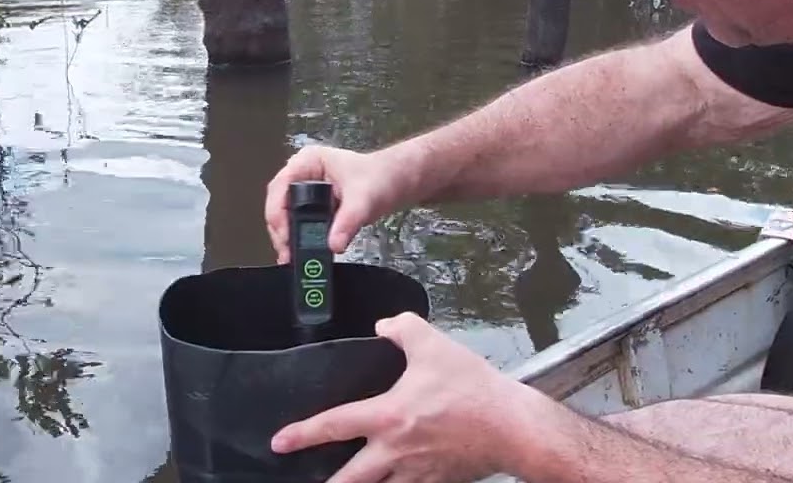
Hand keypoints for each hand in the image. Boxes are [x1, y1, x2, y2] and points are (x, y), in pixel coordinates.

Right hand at [264, 145, 412, 263]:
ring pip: (284, 214)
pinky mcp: (313, 204)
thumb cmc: (382, 179)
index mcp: (309, 161)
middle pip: (278, 202)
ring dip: (286, 236)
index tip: (284, 235)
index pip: (280, 186)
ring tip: (291, 258)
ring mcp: (306, 188)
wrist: (398, 181)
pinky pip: (297, 221)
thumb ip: (348, 222)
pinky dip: (297, 237)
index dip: (277, 212)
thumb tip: (333, 245)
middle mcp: (302, 173)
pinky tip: (299, 253)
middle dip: (280, 229)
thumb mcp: (364, 200)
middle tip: (287, 253)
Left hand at [269, 312, 534, 482]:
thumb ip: (402, 328)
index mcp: (389, 416)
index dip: (303, 434)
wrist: (513, 426)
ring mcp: (416, 473)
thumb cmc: (473, 388)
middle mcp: (396, 452)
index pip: (335, 425)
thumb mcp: (433, 344)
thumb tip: (383, 326)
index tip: (279, 443)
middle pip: (350, 478)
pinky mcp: (437, 482)